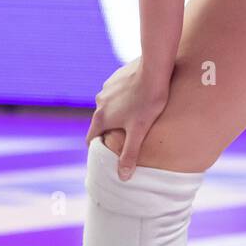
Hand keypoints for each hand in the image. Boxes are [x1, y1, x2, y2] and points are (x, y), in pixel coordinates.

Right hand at [85, 57, 172, 180]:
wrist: (154, 69)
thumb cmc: (148, 101)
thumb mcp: (139, 131)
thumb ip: (129, 154)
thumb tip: (123, 177)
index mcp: (101, 117)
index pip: (91, 138)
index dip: (97, 147)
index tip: (106, 153)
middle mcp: (99, 102)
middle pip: (101, 122)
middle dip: (110, 129)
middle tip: (126, 135)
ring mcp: (107, 88)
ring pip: (109, 106)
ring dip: (117, 112)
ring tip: (135, 116)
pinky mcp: (116, 77)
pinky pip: (116, 92)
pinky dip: (123, 97)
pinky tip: (138, 98)